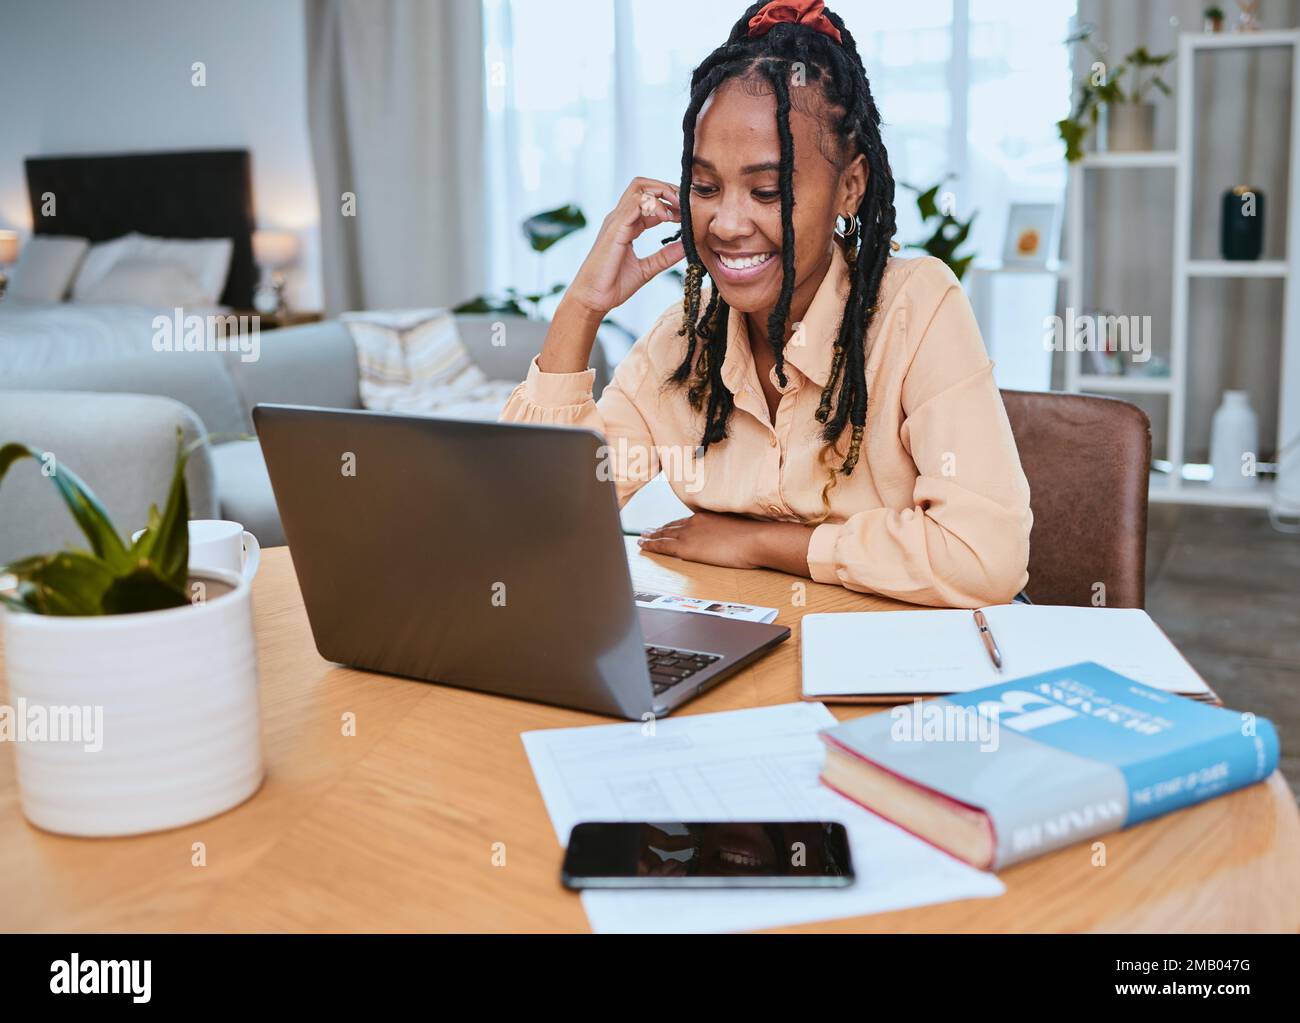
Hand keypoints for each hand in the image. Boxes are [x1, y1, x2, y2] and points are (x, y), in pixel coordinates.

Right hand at [564, 177, 685, 316]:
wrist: (593, 299)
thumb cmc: (612, 285)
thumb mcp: (647, 269)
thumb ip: (665, 256)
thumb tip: (687, 246)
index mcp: (627, 225)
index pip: (650, 201)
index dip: (671, 202)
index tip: (688, 213)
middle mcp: (621, 218)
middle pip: (644, 186)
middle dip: (668, 188)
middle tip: (687, 203)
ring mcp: (616, 221)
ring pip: (640, 188)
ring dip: (663, 192)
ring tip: (680, 209)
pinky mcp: (615, 228)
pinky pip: (635, 204)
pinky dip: (654, 205)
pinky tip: (667, 218)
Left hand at [638, 512, 816, 575]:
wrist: (756, 539)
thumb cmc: (754, 536)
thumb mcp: (737, 529)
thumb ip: (726, 531)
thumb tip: (727, 538)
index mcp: (706, 517)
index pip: (684, 522)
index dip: (672, 525)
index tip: (663, 527)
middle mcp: (694, 522)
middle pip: (670, 526)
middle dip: (658, 530)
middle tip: (646, 532)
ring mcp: (689, 533)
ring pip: (663, 535)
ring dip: (650, 537)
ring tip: (641, 539)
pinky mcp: (687, 547)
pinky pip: (663, 546)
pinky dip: (651, 545)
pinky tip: (643, 546)